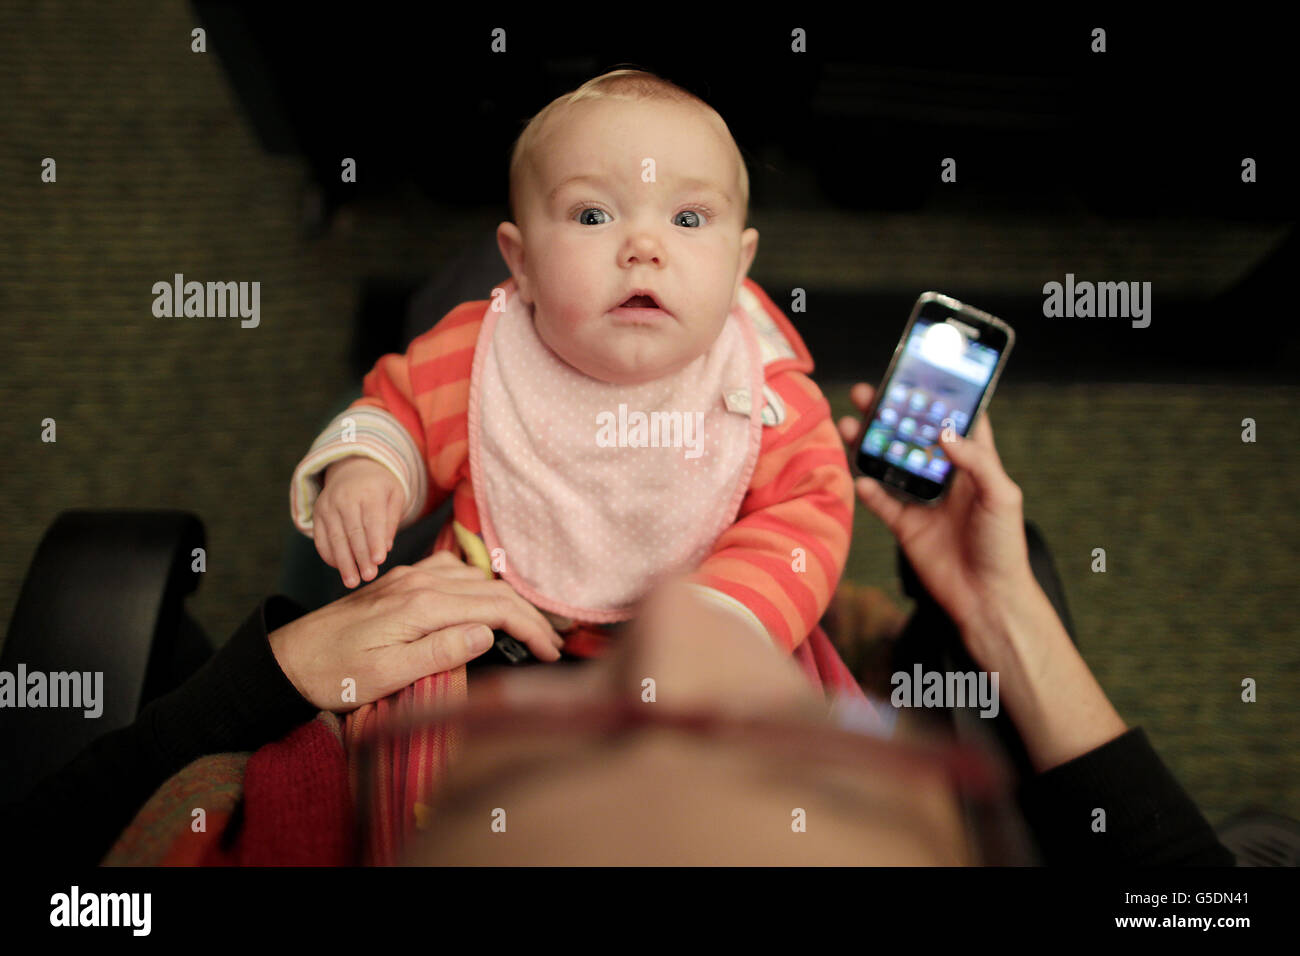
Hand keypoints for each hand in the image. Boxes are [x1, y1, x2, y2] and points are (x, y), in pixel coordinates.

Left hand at [268, 550, 565, 710]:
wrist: (290, 658)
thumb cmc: (336, 674)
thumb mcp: (388, 674)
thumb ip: (441, 651)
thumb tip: (489, 632)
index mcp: (422, 605)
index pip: (495, 608)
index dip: (531, 628)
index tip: (552, 653)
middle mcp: (420, 582)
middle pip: (492, 590)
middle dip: (528, 615)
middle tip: (553, 644)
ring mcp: (409, 577)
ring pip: (475, 577)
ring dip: (506, 599)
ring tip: (527, 626)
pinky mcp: (400, 581)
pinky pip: (451, 571)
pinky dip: (478, 584)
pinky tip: (482, 600)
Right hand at [313, 456, 404, 587]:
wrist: (352, 468)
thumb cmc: (380, 486)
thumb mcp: (395, 495)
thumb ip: (391, 520)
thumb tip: (386, 548)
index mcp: (368, 491)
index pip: (372, 520)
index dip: (375, 541)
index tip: (379, 561)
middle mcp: (344, 497)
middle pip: (353, 532)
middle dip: (360, 557)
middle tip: (369, 577)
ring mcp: (328, 506)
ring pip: (335, 538)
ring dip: (343, 562)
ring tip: (352, 581)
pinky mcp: (317, 515)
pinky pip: (321, 539)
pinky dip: (330, 556)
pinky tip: (340, 569)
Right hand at [837, 384, 1036, 652]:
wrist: (986, 597)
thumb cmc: (1004, 546)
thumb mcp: (1002, 497)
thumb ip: (976, 461)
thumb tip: (942, 432)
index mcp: (973, 464)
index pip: (956, 421)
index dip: (938, 397)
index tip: (918, 372)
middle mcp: (944, 477)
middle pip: (912, 436)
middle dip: (890, 413)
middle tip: (867, 392)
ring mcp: (921, 500)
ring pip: (889, 463)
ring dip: (870, 443)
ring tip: (849, 422)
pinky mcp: (905, 525)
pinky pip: (880, 501)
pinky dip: (868, 489)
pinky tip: (859, 476)